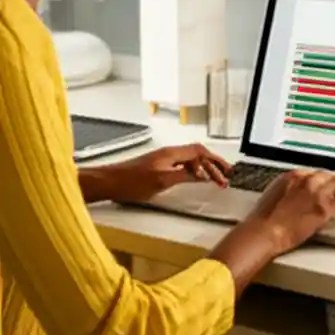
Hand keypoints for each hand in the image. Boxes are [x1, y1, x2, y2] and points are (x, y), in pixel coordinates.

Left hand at [105, 144, 230, 202]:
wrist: (108, 182)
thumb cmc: (130, 182)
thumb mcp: (162, 181)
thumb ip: (185, 176)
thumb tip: (203, 175)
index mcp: (172, 153)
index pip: (200, 152)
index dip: (215, 161)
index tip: (225, 172)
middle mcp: (169, 154)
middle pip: (197, 154)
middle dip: (213, 165)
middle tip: (225, 176)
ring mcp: (162, 160)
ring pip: (190, 160)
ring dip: (204, 169)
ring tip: (214, 180)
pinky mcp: (157, 167)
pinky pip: (182, 165)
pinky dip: (193, 171)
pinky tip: (194, 179)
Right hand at [245, 169, 334, 253]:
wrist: (264, 232)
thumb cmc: (264, 220)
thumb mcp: (275, 196)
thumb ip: (290, 191)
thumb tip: (298, 196)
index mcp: (293, 175)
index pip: (316, 173)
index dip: (324, 181)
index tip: (327, 186)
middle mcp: (307, 180)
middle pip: (330, 176)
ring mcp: (318, 193)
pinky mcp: (326, 208)